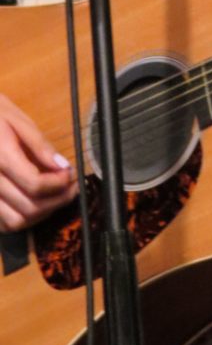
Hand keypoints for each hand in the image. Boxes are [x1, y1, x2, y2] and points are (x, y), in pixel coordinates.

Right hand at [0, 94, 76, 232]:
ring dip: (42, 213)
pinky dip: (23, 218)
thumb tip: (63, 166)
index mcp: (0, 156)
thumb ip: (40, 146)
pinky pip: (3, 223)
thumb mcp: (18, 121)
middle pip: (28, 207)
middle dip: (57, 200)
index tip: (71, 174)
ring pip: (16, 222)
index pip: (34, 184)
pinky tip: (36, 202)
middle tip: (72, 187)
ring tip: (57, 196)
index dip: (59, 183)